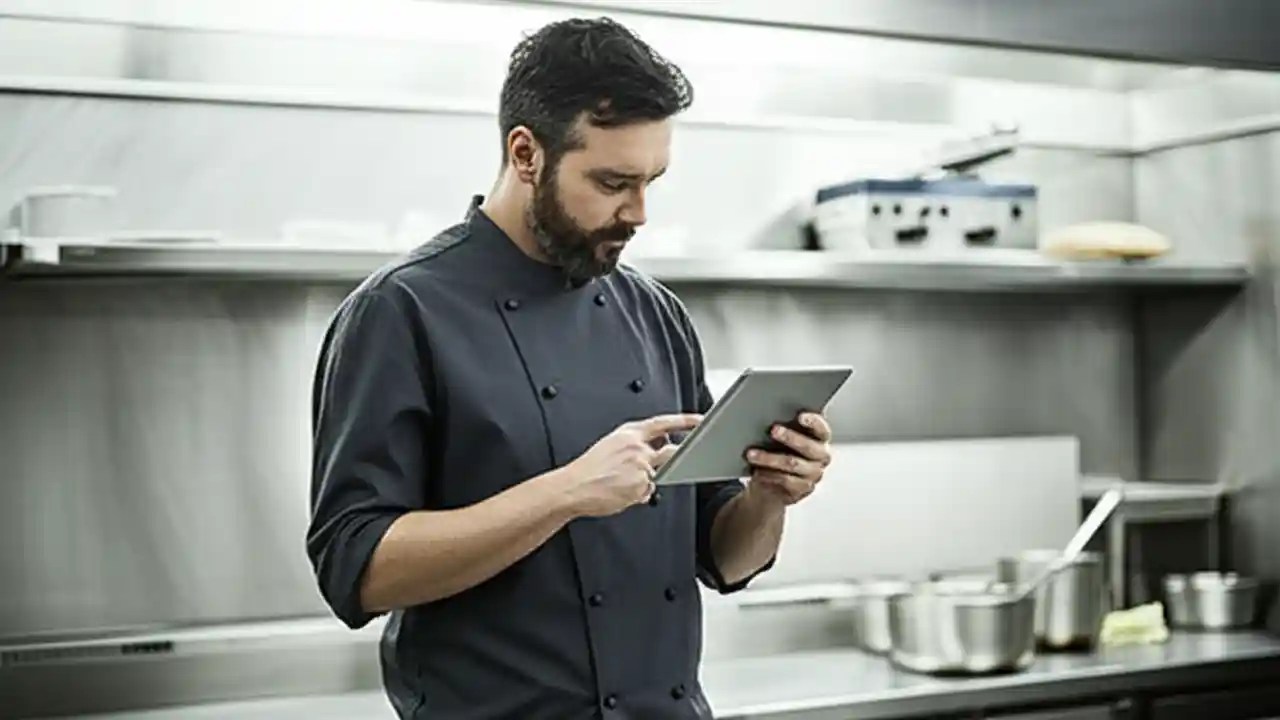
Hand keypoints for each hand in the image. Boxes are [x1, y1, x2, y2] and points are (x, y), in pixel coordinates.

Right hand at [560, 413, 702, 517]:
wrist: (574, 487)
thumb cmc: (588, 468)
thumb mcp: (611, 445)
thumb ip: (635, 444)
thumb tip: (653, 448)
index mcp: (629, 434)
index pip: (664, 423)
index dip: (685, 422)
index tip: (700, 421)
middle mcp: (638, 449)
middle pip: (671, 451)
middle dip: (676, 457)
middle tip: (675, 461)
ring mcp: (642, 468)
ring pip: (657, 474)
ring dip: (645, 480)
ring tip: (621, 481)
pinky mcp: (642, 487)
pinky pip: (647, 491)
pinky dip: (637, 493)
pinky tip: (621, 491)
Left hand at [743, 412, 832, 507]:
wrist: (772, 484)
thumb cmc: (778, 453)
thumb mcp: (783, 438)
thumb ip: (784, 427)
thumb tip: (767, 416)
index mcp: (820, 439)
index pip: (822, 429)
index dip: (814, 422)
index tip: (800, 416)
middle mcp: (821, 456)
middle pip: (808, 447)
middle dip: (790, 437)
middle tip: (773, 430)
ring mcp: (813, 474)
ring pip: (792, 464)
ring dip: (770, 458)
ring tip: (752, 454)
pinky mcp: (802, 489)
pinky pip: (785, 480)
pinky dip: (769, 474)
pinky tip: (757, 470)